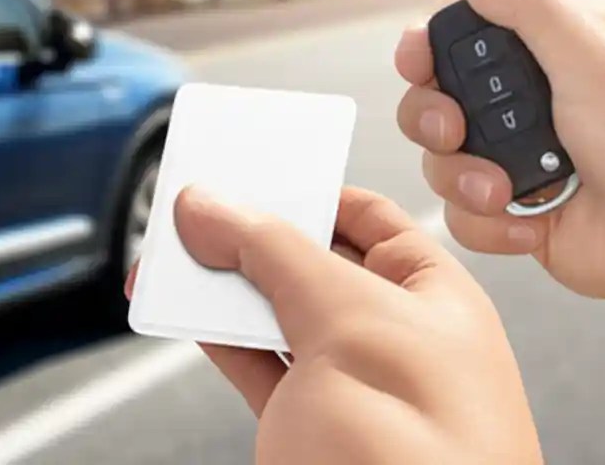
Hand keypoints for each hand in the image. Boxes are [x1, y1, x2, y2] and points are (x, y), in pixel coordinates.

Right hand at [128, 187, 540, 464]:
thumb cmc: (428, 462)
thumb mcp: (347, 322)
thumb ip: (273, 253)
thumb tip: (213, 207)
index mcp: (433, 300)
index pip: (364, 217)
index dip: (303, 187)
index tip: (246, 169)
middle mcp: (393, 340)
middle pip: (306, 261)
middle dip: (246, 236)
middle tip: (194, 210)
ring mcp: (346, 388)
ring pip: (269, 313)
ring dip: (216, 287)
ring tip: (172, 260)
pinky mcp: (303, 428)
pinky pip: (250, 363)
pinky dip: (212, 336)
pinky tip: (183, 312)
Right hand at [396, 0, 604, 296]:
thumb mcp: (594, 59)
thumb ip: (530, 4)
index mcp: (549, 55)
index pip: (461, 33)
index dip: (425, 47)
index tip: (418, 64)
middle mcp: (528, 104)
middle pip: (432, 98)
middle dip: (432, 120)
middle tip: (454, 131)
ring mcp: (516, 158)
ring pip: (439, 160)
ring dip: (463, 180)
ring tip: (504, 190)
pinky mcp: (514, 209)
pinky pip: (462, 214)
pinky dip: (487, 223)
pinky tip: (529, 222)